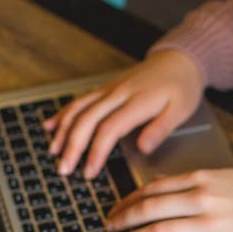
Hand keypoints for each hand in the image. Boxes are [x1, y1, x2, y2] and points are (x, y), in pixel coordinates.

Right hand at [43, 49, 203, 177]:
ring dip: (63, 130)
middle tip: (63, 169)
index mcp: (137, 101)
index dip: (96, 152)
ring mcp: (109, 89)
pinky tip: (50, 125)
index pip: (109, 129)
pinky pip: (80, 100)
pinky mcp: (106, 88)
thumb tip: (144, 148)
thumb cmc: (182, 87)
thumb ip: (161, 129)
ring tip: (53, 152)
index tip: (89, 172)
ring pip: (79, 108)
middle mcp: (118, 93)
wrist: (180, 59)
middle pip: (87, 119)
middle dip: (72, 146)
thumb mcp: (181, 110)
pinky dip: (63, 113)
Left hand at [105, 169, 232, 231]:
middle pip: (148, 209)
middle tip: (107, 230)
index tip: (115, 211)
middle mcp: (202, 199)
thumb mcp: (223, 178)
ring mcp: (210, 226)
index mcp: (201, 179)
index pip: (153, 189)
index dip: (128, 202)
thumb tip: (158, 186)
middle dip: (121, 221)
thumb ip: (190, 183)